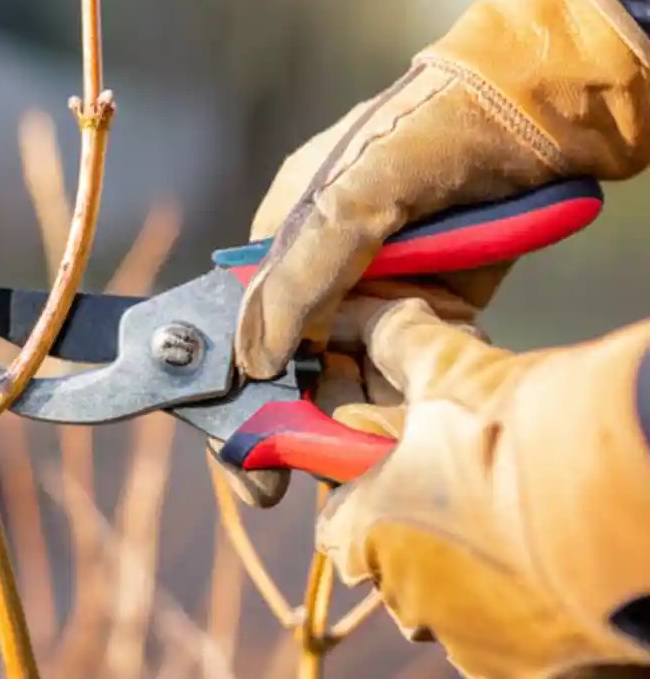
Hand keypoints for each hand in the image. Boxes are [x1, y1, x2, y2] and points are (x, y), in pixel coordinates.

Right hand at [234, 0, 649, 380]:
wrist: (536, 108)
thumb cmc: (422, 137)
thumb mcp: (341, 208)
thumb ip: (295, 284)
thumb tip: (256, 361)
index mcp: (295, 220)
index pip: (263, 299)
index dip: (264, 346)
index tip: (271, 393)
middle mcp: (339, 252)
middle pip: (315, 333)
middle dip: (322, 371)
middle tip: (325, 411)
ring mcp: (395, 272)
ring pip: (368, 347)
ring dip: (374, 376)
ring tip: (377, 399)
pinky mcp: (448, 292)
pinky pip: (423, 345)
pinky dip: (423, 365)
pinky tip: (419, 381)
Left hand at [318, 297, 649, 676]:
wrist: (634, 494)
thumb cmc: (533, 433)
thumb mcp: (458, 376)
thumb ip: (403, 348)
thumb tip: (372, 313)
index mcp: (370, 533)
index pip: (336, 523)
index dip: (364, 489)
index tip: (396, 465)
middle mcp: (408, 599)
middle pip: (398, 563)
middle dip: (425, 526)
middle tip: (476, 483)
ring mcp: (470, 640)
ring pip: (457, 600)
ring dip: (478, 564)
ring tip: (528, 518)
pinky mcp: (531, 668)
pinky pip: (512, 636)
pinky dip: (529, 605)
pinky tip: (560, 562)